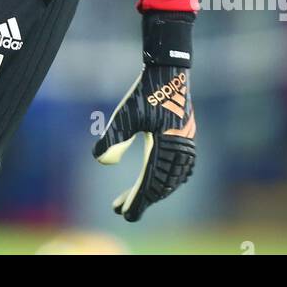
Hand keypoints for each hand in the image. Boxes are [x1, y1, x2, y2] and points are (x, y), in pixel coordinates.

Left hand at [93, 59, 195, 220]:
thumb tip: (100, 160)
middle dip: (140, 199)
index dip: (136, 202)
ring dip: (153, 191)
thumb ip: (113, 138)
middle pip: (160, 186)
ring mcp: (186, 147)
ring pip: (171, 180)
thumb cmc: (145, 93)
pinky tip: (159, 182)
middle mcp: (180, 151)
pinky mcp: (187, 140)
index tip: (123, 214)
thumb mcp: (125, 114)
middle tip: (119, 209)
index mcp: (166, 148)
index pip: (150, 184)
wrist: (169, 73)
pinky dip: (167, 181)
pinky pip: (180, 171)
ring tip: (134, 198)